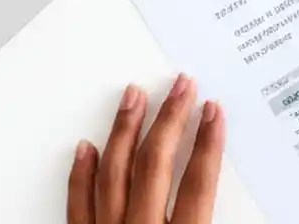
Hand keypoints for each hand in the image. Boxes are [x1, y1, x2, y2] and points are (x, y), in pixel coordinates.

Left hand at [67, 75, 225, 223]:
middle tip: (181, 88)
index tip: (212, 113)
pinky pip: (79, 204)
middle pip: (155, 166)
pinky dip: (81, 174)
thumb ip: (204, 219)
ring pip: (113, 174)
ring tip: (134, 98)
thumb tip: (220, 191)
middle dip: (170, 120)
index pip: (196, 185)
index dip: (207, 145)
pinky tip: (87, 147)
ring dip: (125, 131)